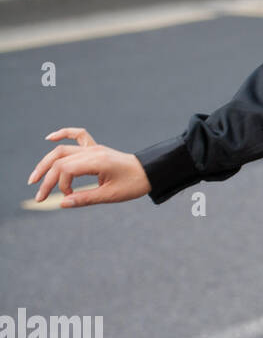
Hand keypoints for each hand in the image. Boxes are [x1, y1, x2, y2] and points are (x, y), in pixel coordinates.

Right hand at [27, 128, 151, 207]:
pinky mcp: (96, 148)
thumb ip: (85, 199)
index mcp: (97, 161)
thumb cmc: (134, 184)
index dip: (60, 185)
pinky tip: (50, 138)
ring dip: (47, 163)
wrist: (152, 172)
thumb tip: (62, 203)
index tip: (67, 197)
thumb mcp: (111, 195)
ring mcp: (94, 148)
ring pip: (62, 150)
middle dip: (45, 177)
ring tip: (35, 178)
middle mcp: (93, 151)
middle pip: (59, 159)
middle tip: (38, 196)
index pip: (66, 169)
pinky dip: (63, 134)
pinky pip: (78, 136)